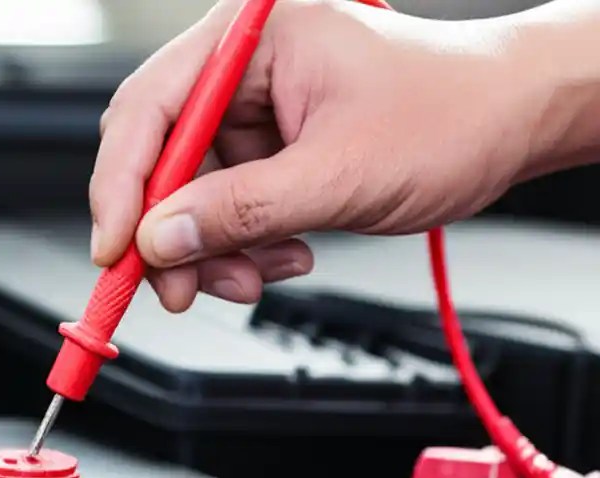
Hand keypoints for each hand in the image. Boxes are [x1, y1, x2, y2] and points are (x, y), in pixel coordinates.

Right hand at [89, 0, 551, 312]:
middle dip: (169, 231)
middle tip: (178, 287)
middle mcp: (241, 67)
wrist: (512, 123)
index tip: (118, 249)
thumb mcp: (340, 174)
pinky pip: (223, 204)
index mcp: (252, 37)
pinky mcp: (265, 145)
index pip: (149, 108)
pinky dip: (242, 243)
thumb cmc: (452, 115)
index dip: (123, 185)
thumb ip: (241, 209)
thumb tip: (161, 240)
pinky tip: (283, 252)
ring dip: (213, 248)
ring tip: (258, 274)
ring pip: (188, 192)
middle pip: (158, 155)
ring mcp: (252, 107)